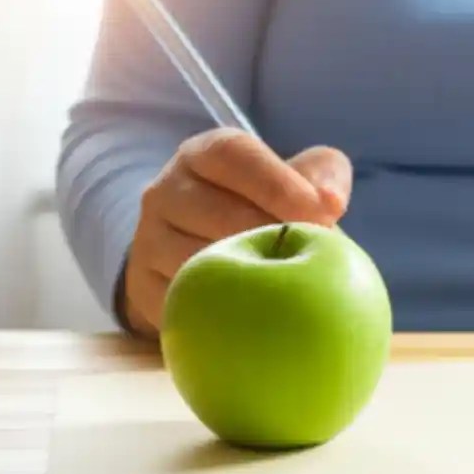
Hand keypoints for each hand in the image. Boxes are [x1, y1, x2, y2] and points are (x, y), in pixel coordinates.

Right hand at [121, 128, 352, 335]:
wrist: (206, 257)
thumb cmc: (264, 211)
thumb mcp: (295, 181)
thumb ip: (321, 176)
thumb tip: (330, 202)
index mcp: (204, 155)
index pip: (232, 154)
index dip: (277, 182)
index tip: (321, 211)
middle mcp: (167, 190)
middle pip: (213, 209)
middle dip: (269, 235)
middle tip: (314, 260)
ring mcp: (148, 239)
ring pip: (194, 259)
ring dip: (245, 278)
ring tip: (289, 291)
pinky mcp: (143, 286)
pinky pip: (180, 301)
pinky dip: (221, 311)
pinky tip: (258, 319)